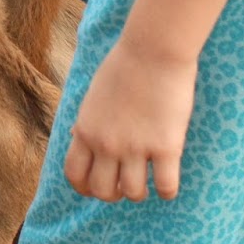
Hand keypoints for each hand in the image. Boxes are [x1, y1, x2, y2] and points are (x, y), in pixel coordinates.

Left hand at [64, 36, 196, 201]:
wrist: (153, 50)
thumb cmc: (125, 65)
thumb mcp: (93, 95)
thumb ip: (88, 120)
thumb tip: (79, 135)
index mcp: (85, 130)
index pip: (75, 174)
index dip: (85, 188)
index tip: (96, 188)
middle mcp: (106, 143)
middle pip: (102, 190)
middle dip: (113, 194)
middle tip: (124, 185)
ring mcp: (135, 147)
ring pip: (133, 193)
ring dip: (140, 192)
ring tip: (147, 180)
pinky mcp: (166, 147)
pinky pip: (165, 187)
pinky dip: (167, 191)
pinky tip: (168, 181)